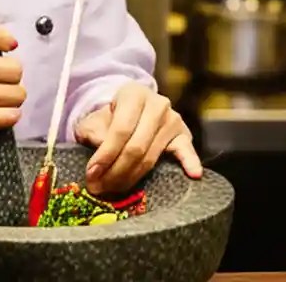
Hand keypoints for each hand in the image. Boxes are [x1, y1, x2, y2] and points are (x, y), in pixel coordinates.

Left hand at [74, 82, 202, 195]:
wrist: (132, 111)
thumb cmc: (110, 118)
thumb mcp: (94, 119)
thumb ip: (92, 133)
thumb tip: (100, 155)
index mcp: (133, 94)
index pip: (120, 129)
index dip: (105, 155)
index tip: (91, 174)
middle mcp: (157, 104)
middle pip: (137, 147)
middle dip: (115, 171)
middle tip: (99, 188)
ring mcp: (173, 119)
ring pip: (151, 157)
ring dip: (131, 178)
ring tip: (113, 190)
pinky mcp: (184, 134)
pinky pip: (187, 150)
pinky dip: (190, 162)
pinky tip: (194, 175)